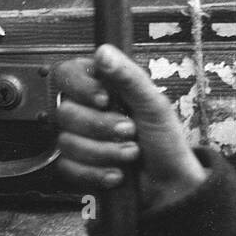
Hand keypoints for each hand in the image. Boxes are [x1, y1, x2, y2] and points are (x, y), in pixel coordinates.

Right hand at [53, 44, 206, 208]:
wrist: (170, 184)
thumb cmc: (165, 142)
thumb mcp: (154, 104)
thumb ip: (128, 77)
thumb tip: (104, 52)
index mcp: (100, 89)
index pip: (65, 74)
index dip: (79, 88)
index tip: (103, 99)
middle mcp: (85, 111)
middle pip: (64, 112)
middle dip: (101, 127)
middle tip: (129, 130)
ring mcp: (78, 139)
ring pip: (67, 142)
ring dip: (104, 152)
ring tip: (130, 154)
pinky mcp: (75, 166)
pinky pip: (68, 167)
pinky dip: (96, 173)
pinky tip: (116, 172)